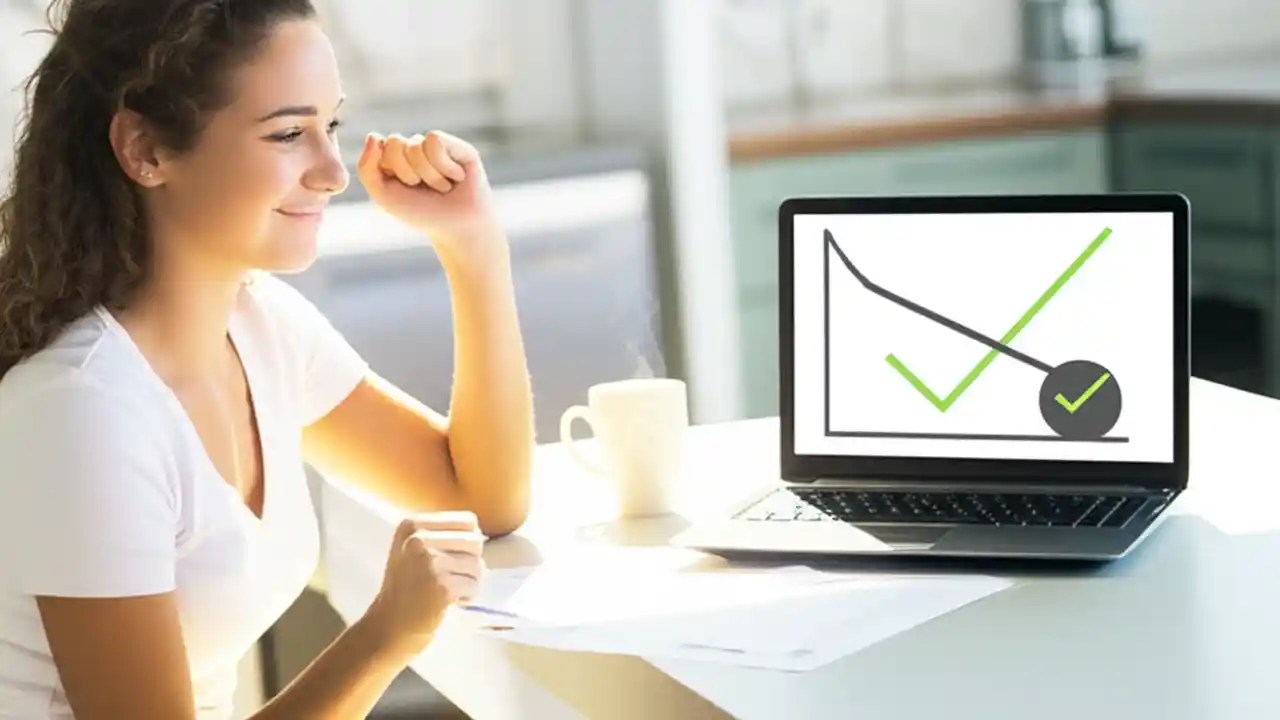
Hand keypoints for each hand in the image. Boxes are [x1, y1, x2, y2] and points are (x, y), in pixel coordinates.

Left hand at [357, 130, 501, 260]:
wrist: (459, 228)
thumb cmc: (422, 213)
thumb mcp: (384, 196)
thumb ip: (367, 168)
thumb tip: (374, 135)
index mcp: (393, 158)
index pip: (380, 146)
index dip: (392, 171)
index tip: (406, 190)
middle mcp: (414, 147)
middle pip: (395, 142)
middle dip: (407, 173)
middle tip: (424, 188)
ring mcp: (437, 145)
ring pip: (416, 145)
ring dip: (428, 175)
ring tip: (443, 187)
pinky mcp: (458, 146)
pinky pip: (435, 140)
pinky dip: (443, 166)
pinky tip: (456, 177)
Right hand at [363, 511, 485, 656]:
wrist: (387, 626)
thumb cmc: (405, 588)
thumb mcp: (410, 548)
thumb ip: (440, 534)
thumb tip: (479, 532)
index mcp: (412, 526)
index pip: (468, 521)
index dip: (467, 542)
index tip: (451, 558)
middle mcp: (419, 539)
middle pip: (475, 542)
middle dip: (470, 563)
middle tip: (451, 578)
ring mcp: (430, 563)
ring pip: (477, 565)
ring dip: (470, 582)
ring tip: (449, 590)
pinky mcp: (442, 586)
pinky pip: (474, 585)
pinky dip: (468, 596)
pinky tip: (450, 601)